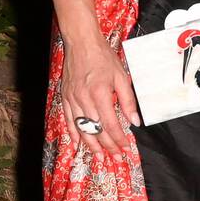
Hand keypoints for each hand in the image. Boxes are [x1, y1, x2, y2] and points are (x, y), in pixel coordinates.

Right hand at [61, 36, 140, 162]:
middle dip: (107, 146)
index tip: (126, 147)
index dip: (119, 139)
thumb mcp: (121, 76)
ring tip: (99, 157)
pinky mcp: (65, 97)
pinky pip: (68, 120)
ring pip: (82, 128)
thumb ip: (127, 100)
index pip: (110, 124)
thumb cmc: (103, 57)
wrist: (81, 43)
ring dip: (91, 145)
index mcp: (100, 94)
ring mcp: (72, 99)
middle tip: (116, 157)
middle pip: (96, 130)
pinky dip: (73, 133)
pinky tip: (78, 143)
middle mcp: (84, 99)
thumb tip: (135, 121)